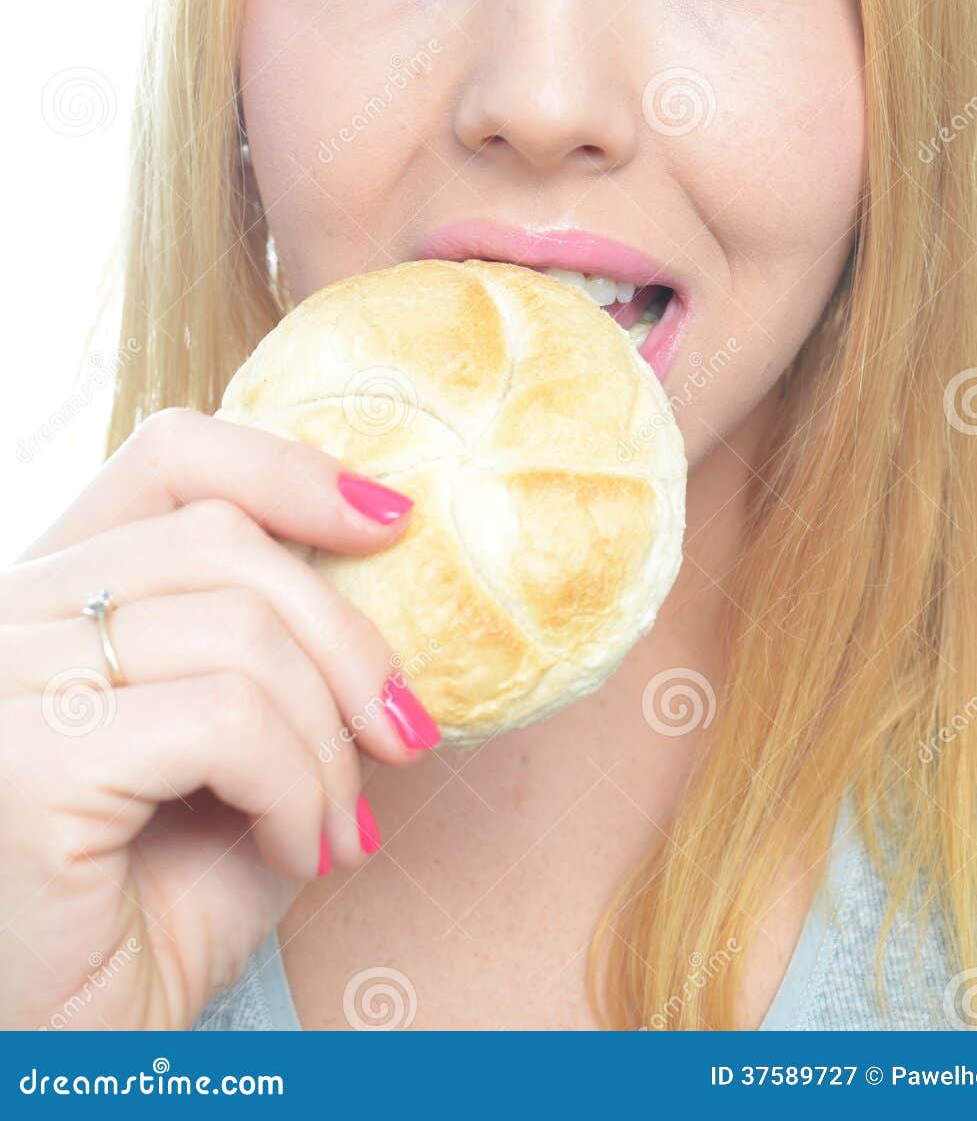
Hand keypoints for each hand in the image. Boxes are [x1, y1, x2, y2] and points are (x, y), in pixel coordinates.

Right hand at [1, 407, 436, 1029]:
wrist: (78, 1054)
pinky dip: (296, 786)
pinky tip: (299, 852)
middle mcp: (6, 617)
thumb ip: (280, 651)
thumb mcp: (238, 751)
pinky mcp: (28, 758)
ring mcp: (4, 681)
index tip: (390, 520)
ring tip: (340, 826)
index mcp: (50, 595)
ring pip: (238, 630)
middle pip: (223, 539)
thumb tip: (393, 563)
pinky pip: (226, 718)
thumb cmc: (155, 906)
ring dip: (328, 739)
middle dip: (349, 637)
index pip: (165, 455)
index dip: (287, 466)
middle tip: (404, 732)